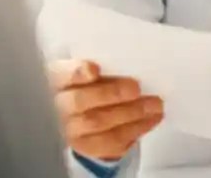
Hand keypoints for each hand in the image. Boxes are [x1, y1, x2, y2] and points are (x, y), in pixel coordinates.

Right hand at [48, 59, 164, 161]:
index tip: (94, 70)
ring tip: (154, 104)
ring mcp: (70, 130)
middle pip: (79, 101)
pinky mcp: (87, 146)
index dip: (76, 73)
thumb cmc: (89, 83)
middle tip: (136, 88)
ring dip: (131, 113)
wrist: (81, 114)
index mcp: (55, 79)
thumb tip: (131, 64)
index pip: (60, 75)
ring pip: (98, 123)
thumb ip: (104, 65)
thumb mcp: (89, 69)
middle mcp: (58, 106)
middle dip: (111, 94)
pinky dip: (136, 128)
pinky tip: (152, 118)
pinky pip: (112, 141)